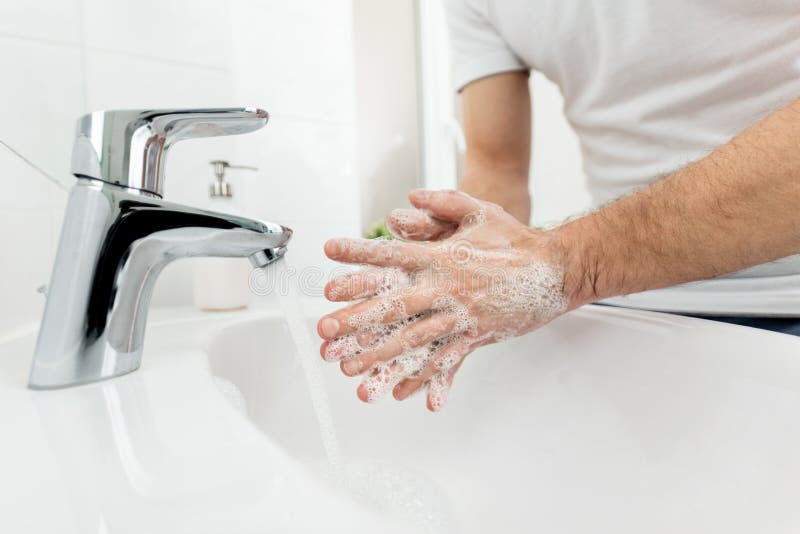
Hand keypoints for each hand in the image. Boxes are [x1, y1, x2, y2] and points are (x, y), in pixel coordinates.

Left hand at [318, 190, 571, 410]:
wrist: (556, 271)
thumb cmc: (516, 241)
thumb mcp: (480, 211)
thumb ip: (443, 202)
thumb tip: (411, 197)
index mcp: (442, 256)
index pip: (391, 253)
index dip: (358, 251)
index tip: (329, 250)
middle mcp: (445, 287)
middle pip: (392, 305)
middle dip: (355, 319)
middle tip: (326, 328)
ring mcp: (459, 315)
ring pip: (412, 340)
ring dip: (378, 356)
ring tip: (349, 368)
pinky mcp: (475, 336)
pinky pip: (444, 361)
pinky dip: (421, 378)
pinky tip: (398, 390)